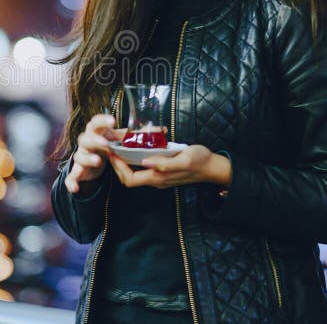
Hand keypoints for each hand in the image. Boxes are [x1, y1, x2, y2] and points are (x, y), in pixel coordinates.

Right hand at [64, 114, 125, 193]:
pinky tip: (75, 188)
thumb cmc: (106, 147)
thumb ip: (124, 137)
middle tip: (106, 144)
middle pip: (84, 139)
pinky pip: (71, 177)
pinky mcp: (78, 172)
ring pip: (78, 156)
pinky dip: (71, 182)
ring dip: (87, 158)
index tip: (113, 121)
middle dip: (95, 140)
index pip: (95, 123)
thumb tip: (145, 132)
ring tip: (98, 162)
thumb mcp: (114, 140)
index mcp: (95, 133)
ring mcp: (81, 158)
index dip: (102, 121)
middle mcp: (85, 144)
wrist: (93, 162)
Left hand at [108, 144, 228, 188]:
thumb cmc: (200, 161)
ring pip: (135, 173)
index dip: (118, 168)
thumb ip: (164, 163)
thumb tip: (145, 162)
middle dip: (118, 165)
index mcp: (158, 178)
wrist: (213, 167)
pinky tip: (136, 147)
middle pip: (128, 178)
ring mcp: (159, 177)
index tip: (113, 153)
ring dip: (125, 162)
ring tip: (120, 146)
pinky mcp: (162, 171)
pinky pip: (143, 168)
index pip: (129, 179)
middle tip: (113, 148)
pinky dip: (135, 159)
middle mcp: (156, 180)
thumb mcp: (184, 159)